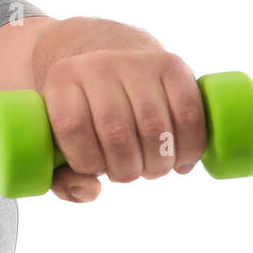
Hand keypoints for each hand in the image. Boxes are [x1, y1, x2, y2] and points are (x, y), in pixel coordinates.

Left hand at [38, 49, 206, 202]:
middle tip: (128, 173)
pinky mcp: (172, 65)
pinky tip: (180, 161)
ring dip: (158, 164)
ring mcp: (136, 61)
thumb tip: (90, 191)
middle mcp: (97, 64)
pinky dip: (189, 147)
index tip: (95, 169)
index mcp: (62, 79)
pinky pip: (188, 114)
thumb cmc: (86, 119)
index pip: (72, 127)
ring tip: (152, 167)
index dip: (87, 162)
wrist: (116, 73)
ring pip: (154, 128)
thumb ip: (64, 179)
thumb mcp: (63, 144)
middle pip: (116, 133)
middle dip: (126, 170)